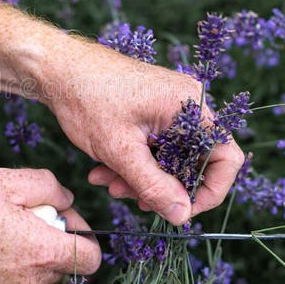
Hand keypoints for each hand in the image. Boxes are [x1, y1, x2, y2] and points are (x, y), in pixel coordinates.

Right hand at [0, 168, 100, 283]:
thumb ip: (48, 187)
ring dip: (24, 251)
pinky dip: (1, 265)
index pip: (92, 259)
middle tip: (18, 213)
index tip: (61, 216)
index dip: (84, 233)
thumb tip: (65, 200)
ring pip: (33, 273)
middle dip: (49, 237)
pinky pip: (8, 283)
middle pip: (61, 264)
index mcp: (42, 253)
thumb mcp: (4, 180)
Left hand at [43, 39, 244, 225]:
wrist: (58, 68)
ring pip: (171, 159)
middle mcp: (188, 105)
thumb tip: (182, 215)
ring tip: (107, 182)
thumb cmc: (87, 98)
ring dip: (141, 178)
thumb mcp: (120, 150)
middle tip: (131, 199)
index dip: (209, 191)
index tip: (180, 211)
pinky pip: (155, 147)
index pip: (226, 158)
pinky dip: (133, 163)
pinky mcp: (153, 111)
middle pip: (195, 163)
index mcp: (191, 107)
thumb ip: (153, 186)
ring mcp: (170, 108)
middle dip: (162, 187)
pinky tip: (103, 170)